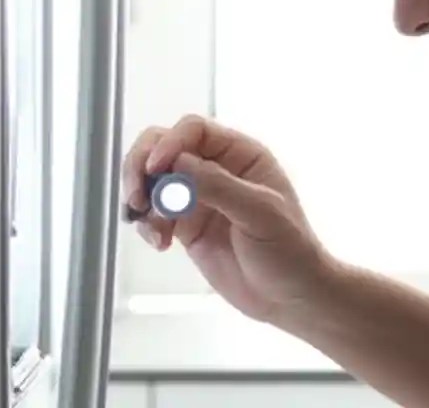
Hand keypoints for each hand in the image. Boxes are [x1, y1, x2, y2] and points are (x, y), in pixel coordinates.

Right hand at [120, 115, 338, 324]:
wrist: (291, 298)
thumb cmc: (290, 250)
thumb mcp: (260, 213)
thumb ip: (219, 186)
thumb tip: (176, 164)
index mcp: (242, 155)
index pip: (194, 130)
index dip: (169, 143)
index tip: (155, 168)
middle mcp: (217, 169)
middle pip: (164, 147)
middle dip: (142, 166)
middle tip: (137, 196)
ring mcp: (199, 197)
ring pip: (154, 180)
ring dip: (142, 198)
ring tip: (154, 228)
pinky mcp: (186, 226)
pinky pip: (154, 214)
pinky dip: (147, 224)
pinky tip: (160, 243)